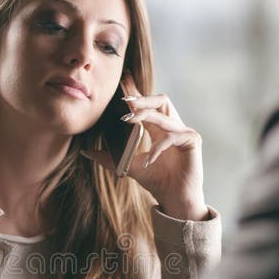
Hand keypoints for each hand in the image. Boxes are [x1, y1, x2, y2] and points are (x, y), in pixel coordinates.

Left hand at [84, 73, 209, 220]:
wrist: (174, 200)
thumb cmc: (156, 182)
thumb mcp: (128, 167)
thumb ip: (109, 158)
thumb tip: (86, 152)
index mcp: (158, 129)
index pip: (147, 104)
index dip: (136, 91)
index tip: (123, 79)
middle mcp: (171, 127)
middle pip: (160, 100)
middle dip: (143, 98)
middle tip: (125, 101)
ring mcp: (183, 132)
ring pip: (164, 115)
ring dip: (145, 116)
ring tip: (128, 121)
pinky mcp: (192, 141)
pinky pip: (173, 137)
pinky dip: (159, 146)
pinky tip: (149, 159)